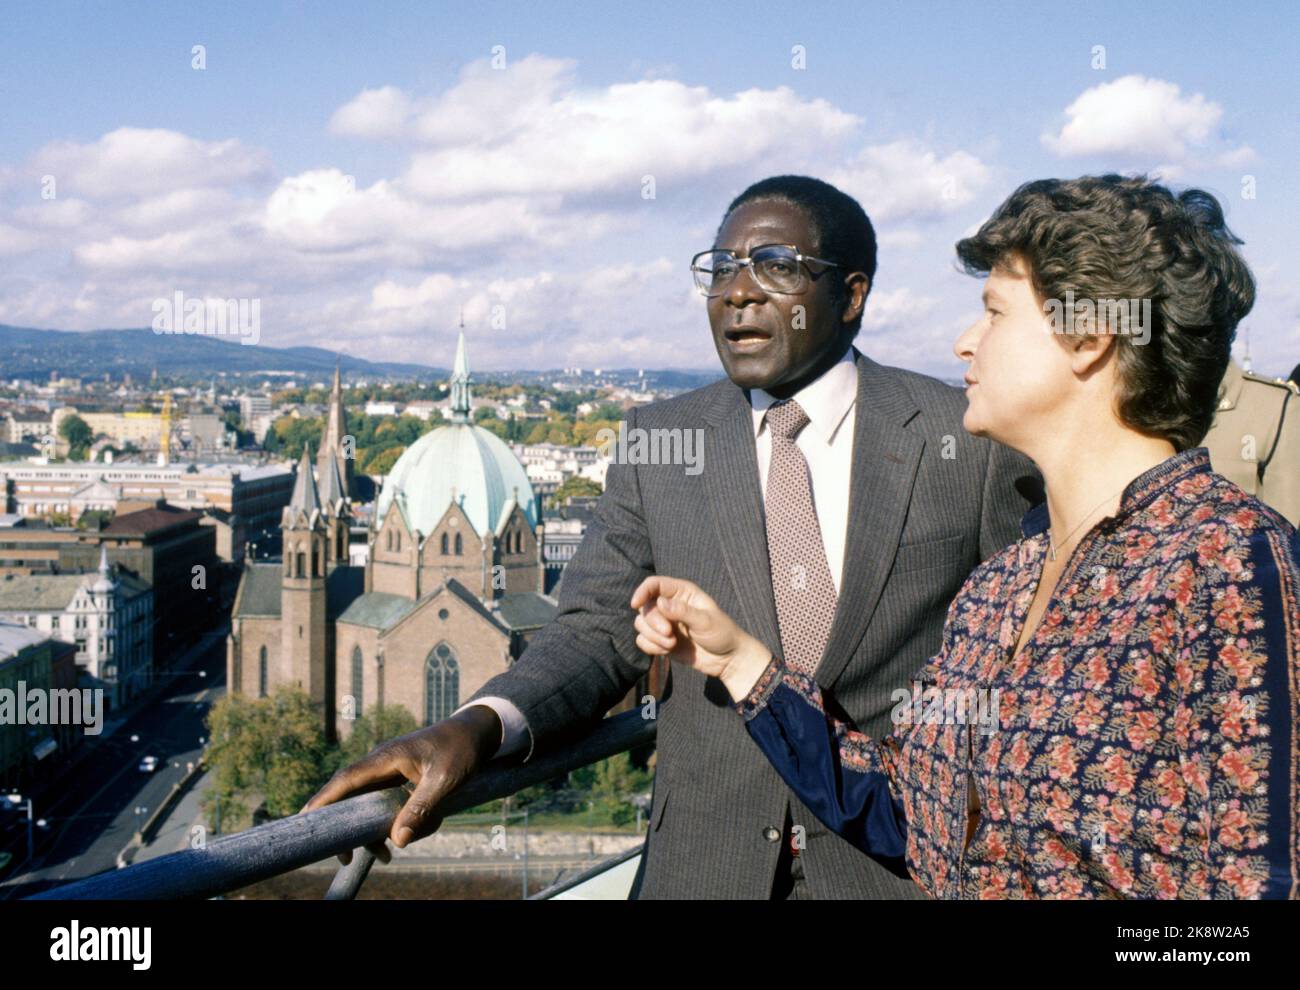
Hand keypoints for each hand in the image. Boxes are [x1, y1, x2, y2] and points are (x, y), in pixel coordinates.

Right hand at [300, 705, 501, 861]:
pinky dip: (389, 823)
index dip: (323, 800)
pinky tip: (399, 839)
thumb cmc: (461, 749)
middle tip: (344, 857)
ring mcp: (390, 771)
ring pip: (368, 805)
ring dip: (372, 830)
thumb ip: (422, 808)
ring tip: (384, 856)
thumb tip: (397, 840)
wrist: (477, 731)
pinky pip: (384, 805)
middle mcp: (382, 762)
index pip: (346, 779)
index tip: (304, 820)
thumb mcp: (446, 780)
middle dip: (345, 827)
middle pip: (350, 796)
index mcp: (387, 757)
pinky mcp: (399, 779)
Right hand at [630, 575, 773, 699]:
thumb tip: (660, 603)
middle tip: (668, 634)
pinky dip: (651, 647)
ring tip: (671, 644)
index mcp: (682, 593)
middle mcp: (669, 605)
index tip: (635, 604)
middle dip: (653, 622)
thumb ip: (682, 611)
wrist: (726, 660)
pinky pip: (643, 640)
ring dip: (652, 636)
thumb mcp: (705, 621)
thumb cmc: (721, 634)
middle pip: (645, 607)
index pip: (654, 584)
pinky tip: (666, 651)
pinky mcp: (660, 640)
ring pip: (641, 624)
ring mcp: (664, 623)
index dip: (642, 591)